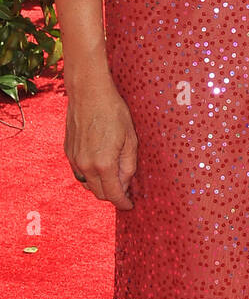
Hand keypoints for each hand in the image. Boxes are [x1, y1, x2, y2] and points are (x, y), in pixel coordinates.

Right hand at [64, 71, 137, 209]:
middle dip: (113, 195)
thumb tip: (126, 183)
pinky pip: (79, 173)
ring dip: (100, 186)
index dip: (123, 203)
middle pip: (99, 193)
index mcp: (103, 164)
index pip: (113, 195)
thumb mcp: (131, 138)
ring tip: (114, 178)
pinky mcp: (68, 152)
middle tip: (126, 190)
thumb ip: (128, 165)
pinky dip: (90, 175)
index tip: (130, 205)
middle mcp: (85, 166)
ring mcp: (74, 160)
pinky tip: (100, 166)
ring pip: (88, 184)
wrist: (89, 93)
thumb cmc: (113, 112)